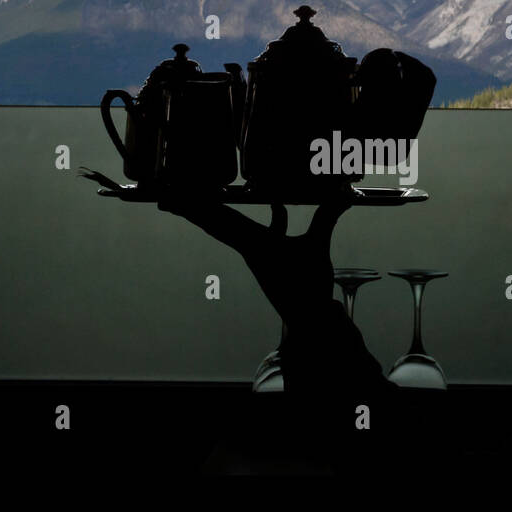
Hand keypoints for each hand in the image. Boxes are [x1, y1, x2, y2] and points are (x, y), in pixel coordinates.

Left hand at [158, 194, 351, 331]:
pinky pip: (256, 233)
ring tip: (196, 200)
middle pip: (212, 222)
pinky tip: (278, 206)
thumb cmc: (306, 286)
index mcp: (252, 242)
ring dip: (214, 213)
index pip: (217, 217)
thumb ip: (327, 217)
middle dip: (190, 208)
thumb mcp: (317, 248)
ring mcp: (255, 252)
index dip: (196, 204)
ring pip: (228, 228)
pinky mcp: (267, 257)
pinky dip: (266, 218)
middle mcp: (246, 246)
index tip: (174, 196)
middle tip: (166, 195)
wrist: (307, 317)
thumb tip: (345, 193)